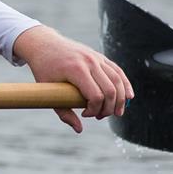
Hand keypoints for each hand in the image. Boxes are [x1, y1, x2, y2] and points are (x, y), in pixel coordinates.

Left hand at [14, 24, 131, 132]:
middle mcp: (89, 62)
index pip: (95, 95)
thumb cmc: (43, 69)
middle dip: (109, 108)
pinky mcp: (100, 57)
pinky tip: (129, 97)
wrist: (44, 44)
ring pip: (117, 80)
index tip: (85, 115)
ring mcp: (96, 58)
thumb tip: (79, 129)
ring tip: (118, 113)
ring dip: (121, 99)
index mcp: (76, 69)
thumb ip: (63, 112)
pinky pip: (118, 71)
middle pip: (110, 90)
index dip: (94, 110)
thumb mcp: (47, 91)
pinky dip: (125, 84)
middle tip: (100, 117)